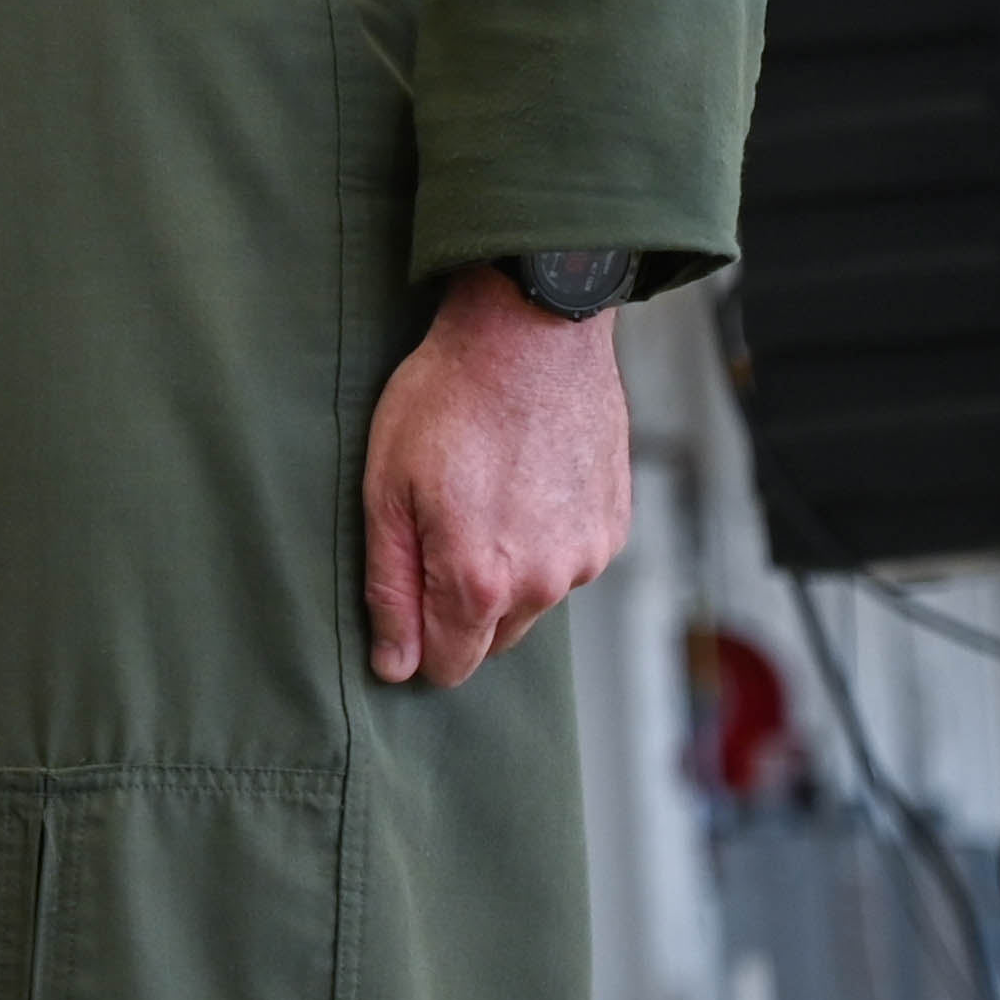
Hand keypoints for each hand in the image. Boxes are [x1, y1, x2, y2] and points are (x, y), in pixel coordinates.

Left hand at [359, 270, 635, 686]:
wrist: (530, 334)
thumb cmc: (446, 400)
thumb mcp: (385, 490)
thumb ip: (391, 588)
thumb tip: (394, 666)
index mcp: (480, 582)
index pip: (449, 665)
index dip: (418, 645)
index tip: (405, 598)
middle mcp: (544, 583)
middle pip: (493, 638)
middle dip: (460, 606)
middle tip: (437, 529)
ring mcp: (588, 556)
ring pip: (534, 599)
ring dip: (506, 570)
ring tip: (482, 494)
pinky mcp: (614, 525)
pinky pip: (569, 560)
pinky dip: (544, 537)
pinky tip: (522, 483)